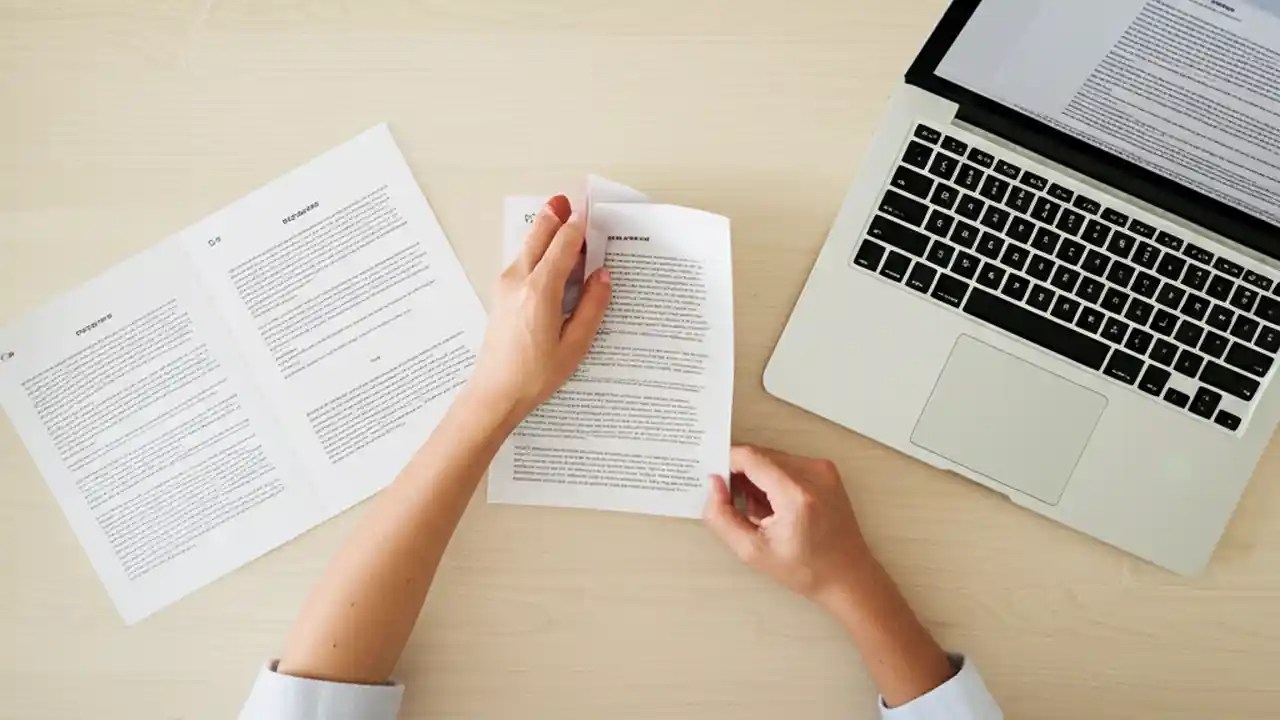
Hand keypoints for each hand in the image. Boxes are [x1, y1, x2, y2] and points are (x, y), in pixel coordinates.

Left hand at [467, 195, 610, 420]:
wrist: (494, 393)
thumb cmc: (534, 375)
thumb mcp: (574, 345)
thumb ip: (591, 307)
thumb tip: (603, 276)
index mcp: (540, 292)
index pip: (563, 247)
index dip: (578, 227)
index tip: (589, 213)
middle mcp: (518, 281)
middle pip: (538, 236)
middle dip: (555, 216)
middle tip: (569, 200)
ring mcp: (505, 286)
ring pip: (528, 246)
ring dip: (545, 232)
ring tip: (562, 220)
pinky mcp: (501, 295)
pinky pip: (522, 261)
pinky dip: (538, 250)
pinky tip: (551, 257)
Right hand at [703, 445, 875, 608]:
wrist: (848, 576)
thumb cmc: (806, 570)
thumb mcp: (753, 552)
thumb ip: (722, 517)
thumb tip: (713, 483)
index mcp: (796, 495)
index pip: (750, 457)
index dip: (725, 463)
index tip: (714, 480)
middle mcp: (813, 474)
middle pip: (760, 455)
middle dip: (741, 475)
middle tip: (735, 505)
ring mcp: (823, 470)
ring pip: (772, 458)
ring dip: (758, 478)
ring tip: (760, 512)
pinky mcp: (826, 471)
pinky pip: (788, 464)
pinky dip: (774, 480)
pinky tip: (776, 507)